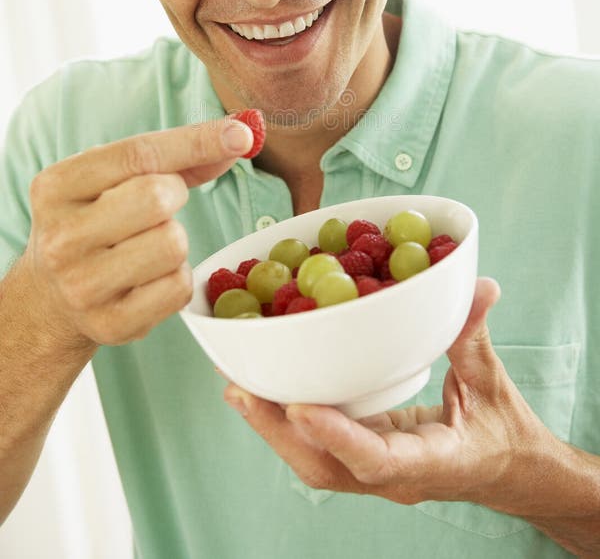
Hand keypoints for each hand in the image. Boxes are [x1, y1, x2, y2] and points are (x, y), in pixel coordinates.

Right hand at [22, 118, 252, 351]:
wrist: (51, 299)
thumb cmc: (96, 222)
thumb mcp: (113, 181)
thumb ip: (175, 157)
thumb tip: (239, 137)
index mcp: (56, 187)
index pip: (138, 153)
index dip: (197, 141)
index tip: (241, 135)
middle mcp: (61, 236)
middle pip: (158, 198)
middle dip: (174, 195)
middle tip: (158, 206)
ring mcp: (82, 285)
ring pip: (173, 244)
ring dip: (176, 240)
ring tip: (148, 244)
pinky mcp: (109, 324)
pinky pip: (178, 286)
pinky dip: (177, 277)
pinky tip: (151, 277)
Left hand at [223, 278, 551, 510]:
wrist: (509, 472)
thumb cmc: (503, 433)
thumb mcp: (492, 383)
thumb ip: (475, 335)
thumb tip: (481, 287)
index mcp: (431, 463)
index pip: (377, 461)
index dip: (337, 436)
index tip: (300, 407)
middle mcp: (393, 476)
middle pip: (324, 466)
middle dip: (277, 429)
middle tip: (240, 387)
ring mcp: (372, 472)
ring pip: (311, 459)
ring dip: (271, 424)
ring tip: (236, 381)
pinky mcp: (361, 455)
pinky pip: (316, 445)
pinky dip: (284, 417)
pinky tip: (259, 386)